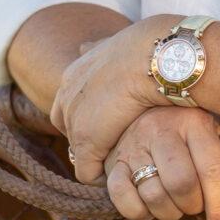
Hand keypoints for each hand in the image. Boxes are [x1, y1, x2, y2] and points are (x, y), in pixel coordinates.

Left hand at [51, 14, 171, 182]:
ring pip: (79, 151)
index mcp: (74, 72)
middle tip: (116, 143)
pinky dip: (104, 177)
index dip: (89, 116)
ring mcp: (73, 119)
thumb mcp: (114, 43)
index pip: (70, 104)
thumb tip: (85, 45)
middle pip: (69, 127)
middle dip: (89, 137)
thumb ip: (97, 47)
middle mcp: (67, 94)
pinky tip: (125, 171)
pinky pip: (87, 173)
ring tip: (123, 159)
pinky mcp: (85, 143)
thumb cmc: (147, 49)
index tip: (112, 122)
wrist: (153, 58)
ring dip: (98, 157)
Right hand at [105, 106, 219, 219]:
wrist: (146, 113)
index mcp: (194, 121)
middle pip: (181, 183)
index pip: (210, 168)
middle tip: (194, 204)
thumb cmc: (190, 136)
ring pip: (153, 195)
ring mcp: (134, 144)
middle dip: (193, 205)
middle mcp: (162, 128)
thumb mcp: (216, 145)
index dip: (219, 203)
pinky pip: (122, 197)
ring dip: (169, 212)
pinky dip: (139, 212)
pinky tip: (149, 206)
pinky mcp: (113, 162)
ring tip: (175, 204)